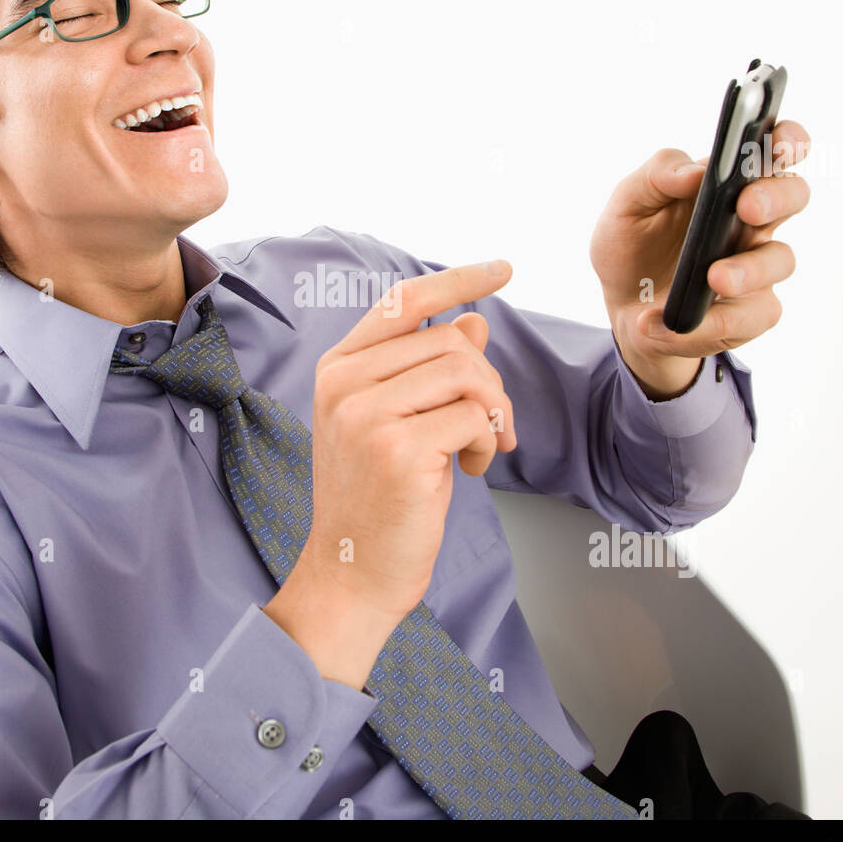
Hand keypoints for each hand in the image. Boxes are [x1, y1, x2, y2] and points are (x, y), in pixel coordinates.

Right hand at [299, 260, 517, 621]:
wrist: (351, 573)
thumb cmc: (378, 501)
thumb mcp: (398, 424)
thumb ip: (428, 370)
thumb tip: (472, 321)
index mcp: (338, 370)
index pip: (403, 300)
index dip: (458, 279)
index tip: (503, 268)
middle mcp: (344, 384)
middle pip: (450, 341)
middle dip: (489, 382)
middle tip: (492, 428)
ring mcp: (366, 416)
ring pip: (466, 372)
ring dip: (493, 413)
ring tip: (482, 449)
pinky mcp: (397, 450)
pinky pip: (475, 416)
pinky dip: (490, 441)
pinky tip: (471, 470)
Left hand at [588, 120, 810, 396]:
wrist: (623, 308)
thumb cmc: (633, 246)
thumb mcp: (627, 206)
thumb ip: (655, 177)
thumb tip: (694, 173)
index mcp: (728, 183)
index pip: (774, 149)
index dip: (787, 139)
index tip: (779, 140)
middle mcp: (752, 221)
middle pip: (794, 195)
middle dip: (777, 197)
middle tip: (746, 208)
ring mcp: (757, 267)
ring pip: (780, 260)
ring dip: (747, 270)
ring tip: (710, 278)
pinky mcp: (748, 313)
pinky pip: (749, 317)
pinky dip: (707, 323)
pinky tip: (665, 322)